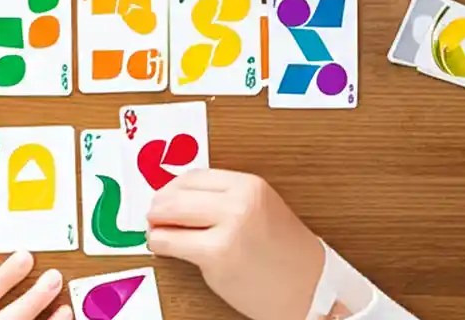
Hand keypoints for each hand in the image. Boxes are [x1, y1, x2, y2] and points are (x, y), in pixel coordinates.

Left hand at [146, 169, 324, 319]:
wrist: (311, 288)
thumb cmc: (285, 254)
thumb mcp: (260, 210)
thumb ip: (224, 200)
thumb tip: (177, 198)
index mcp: (250, 185)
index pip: (194, 177)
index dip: (172, 187)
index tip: (164, 196)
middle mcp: (240, 202)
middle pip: (177, 194)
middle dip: (158, 205)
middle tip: (152, 215)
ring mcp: (229, 229)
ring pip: (169, 216)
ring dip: (156, 225)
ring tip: (156, 232)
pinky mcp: (217, 256)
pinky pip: (171, 243)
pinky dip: (160, 244)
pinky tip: (163, 247)